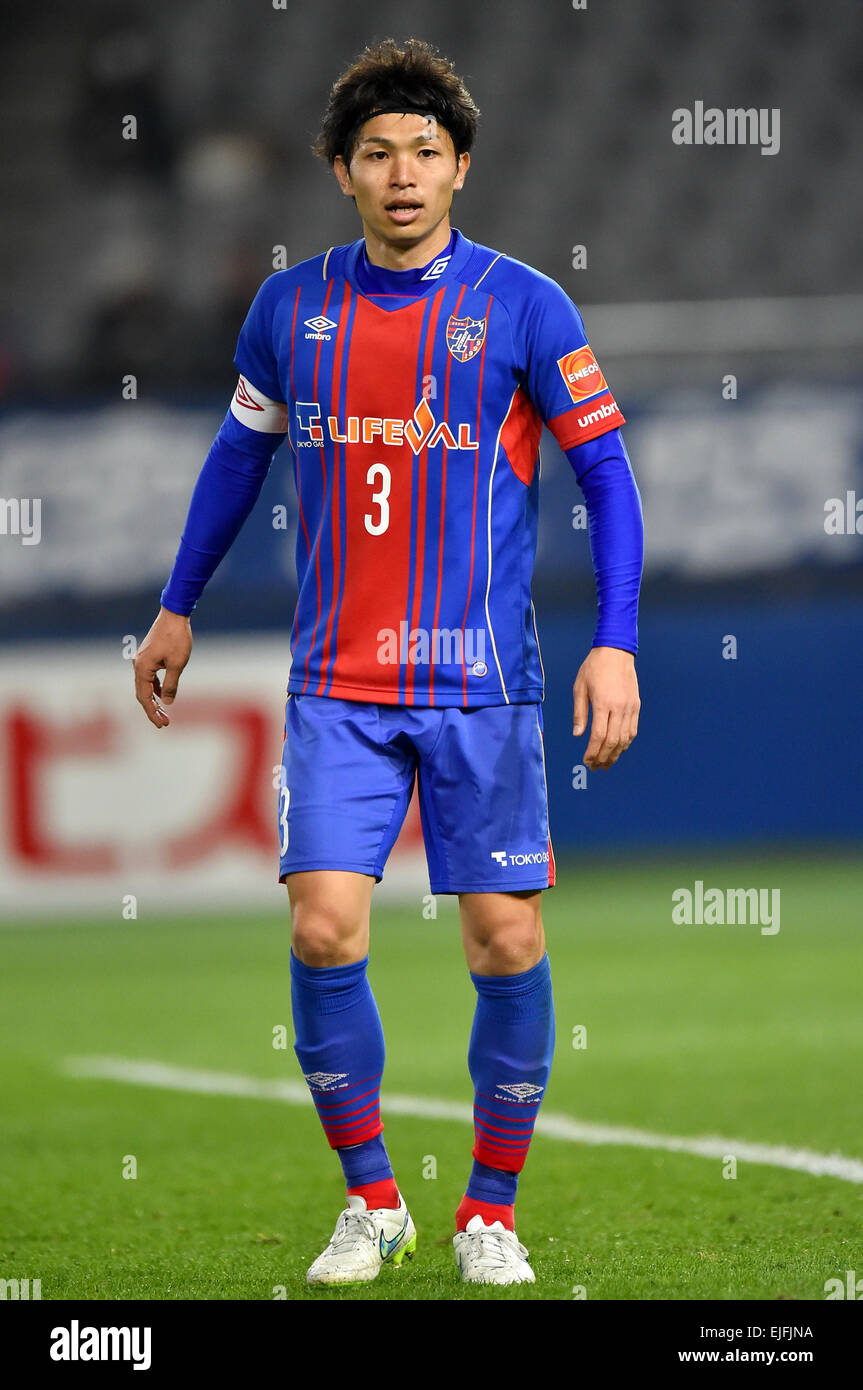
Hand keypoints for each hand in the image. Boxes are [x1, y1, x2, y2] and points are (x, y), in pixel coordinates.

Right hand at [133, 606, 192, 728]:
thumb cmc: (177, 638)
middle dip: (153, 709)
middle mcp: (138, 664)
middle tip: (164, 723)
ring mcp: (142, 660)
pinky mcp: (148, 656)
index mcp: (142, 668)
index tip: (162, 724)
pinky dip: (155, 687)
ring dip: (154, 699)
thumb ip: (171, 684)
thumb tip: (167, 701)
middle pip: (142, 693)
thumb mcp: (177, 664)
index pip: (145, 697)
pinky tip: (162, 694)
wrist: (174, 615)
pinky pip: (149, 677)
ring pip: (145, 685)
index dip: (152, 712)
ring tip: (164, 713)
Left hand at [572, 646, 639, 770]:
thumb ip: (579, 713)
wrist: (616, 652)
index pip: (598, 735)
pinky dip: (625, 743)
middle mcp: (619, 707)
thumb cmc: (593, 668)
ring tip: (606, 763)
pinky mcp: (636, 706)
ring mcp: (630, 707)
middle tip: (595, 767)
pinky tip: (617, 749)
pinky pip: (632, 730)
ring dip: (615, 754)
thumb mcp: (579, 688)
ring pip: (625, 738)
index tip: (586, 761)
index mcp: (603, 703)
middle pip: (613, 741)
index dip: (592, 752)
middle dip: (603, 757)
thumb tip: (578, 735)